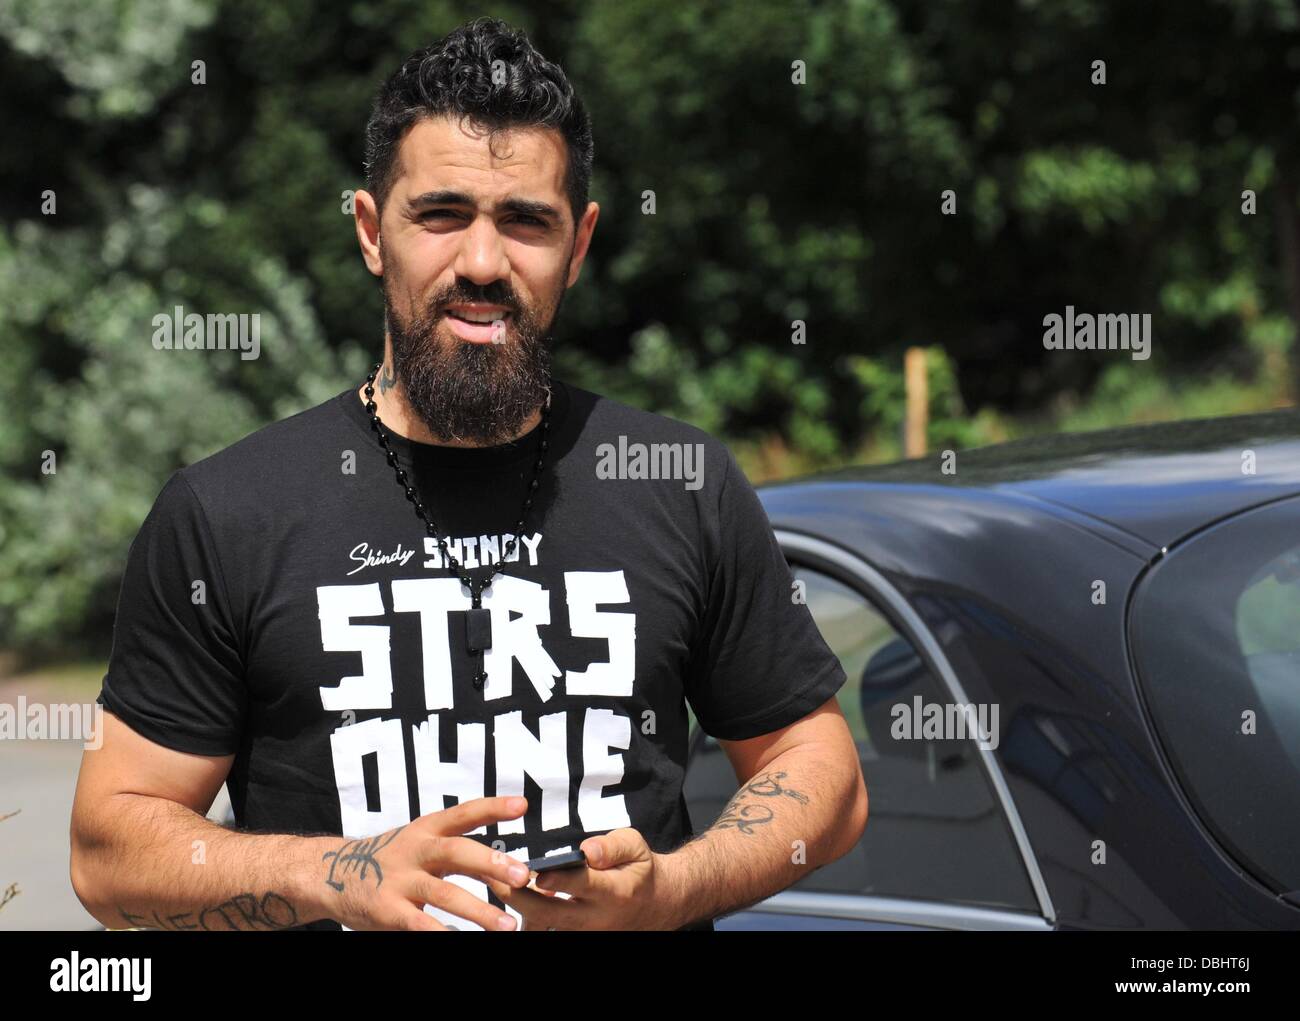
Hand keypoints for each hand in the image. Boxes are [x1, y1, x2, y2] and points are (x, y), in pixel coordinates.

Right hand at [316, 796, 532, 930]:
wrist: (331, 874)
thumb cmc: (392, 859)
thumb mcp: (420, 844)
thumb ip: (458, 851)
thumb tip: (506, 867)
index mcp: (427, 829)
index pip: (464, 813)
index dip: (492, 807)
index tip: (522, 806)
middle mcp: (415, 850)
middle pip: (457, 851)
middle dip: (491, 863)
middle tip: (522, 875)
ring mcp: (400, 880)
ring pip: (444, 894)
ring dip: (479, 910)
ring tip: (507, 925)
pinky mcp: (387, 909)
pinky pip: (419, 923)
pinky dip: (442, 932)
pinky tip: (461, 939)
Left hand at [486, 828, 686, 929]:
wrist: (653, 904)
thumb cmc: (638, 869)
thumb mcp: (634, 847)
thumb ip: (612, 846)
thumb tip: (588, 849)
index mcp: (615, 890)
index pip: (583, 885)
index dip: (559, 880)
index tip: (536, 873)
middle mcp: (597, 917)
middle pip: (552, 913)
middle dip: (520, 898)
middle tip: (494, 878)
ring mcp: (584, 932)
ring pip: (544, 927)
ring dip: (519, 909)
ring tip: (496, 887)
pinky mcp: (576, 936)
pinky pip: (546, 931)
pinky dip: (528, 919)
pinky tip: (513, 900)